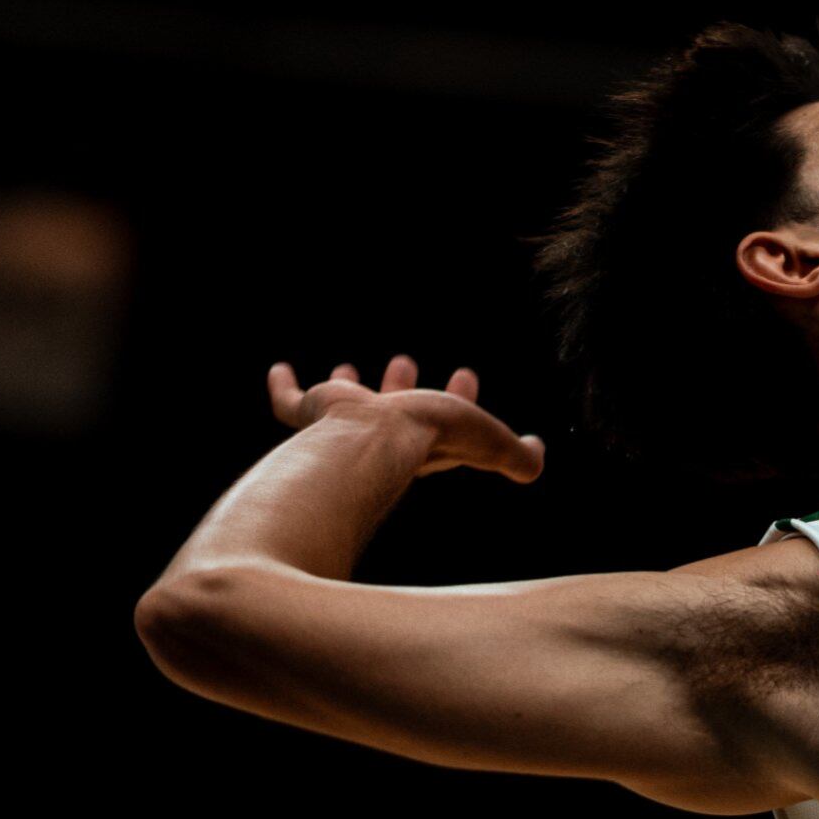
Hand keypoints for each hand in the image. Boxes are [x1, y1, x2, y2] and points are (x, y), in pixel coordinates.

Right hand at [265, 353, 545, 484]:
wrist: (378, 439)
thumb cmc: (432, 440)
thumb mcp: (492, 443)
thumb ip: (520, 457)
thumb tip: (539, 454)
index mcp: (425, 440)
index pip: (446, 417)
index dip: (461, 397)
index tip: (468, 374)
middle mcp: (384, 434)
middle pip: (392, 406)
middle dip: (399, 386)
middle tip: (403, 361)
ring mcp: (344, 426)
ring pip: (343, 403)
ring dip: (350, 387)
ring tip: (348, 367)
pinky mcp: (312, 415)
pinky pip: (289, 402)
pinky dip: (284, 387)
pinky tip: (279, 370)